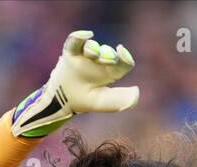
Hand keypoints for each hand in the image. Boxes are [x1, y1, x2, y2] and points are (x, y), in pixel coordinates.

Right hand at [10, 30, 137, 138]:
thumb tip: (136, 91)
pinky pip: (75, 40)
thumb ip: (119, 100)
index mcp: (110, 72)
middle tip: (105, 60)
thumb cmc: (83, 101)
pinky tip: (87, 34)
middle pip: (108, 52)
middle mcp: (99, 62)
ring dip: (94, 48)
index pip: (123, 62)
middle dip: (108, 54)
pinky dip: (80, 36)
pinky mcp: (71, 52)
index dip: (125, 57)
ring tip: (93, 54)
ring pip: (92, 46)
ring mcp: (85, 56)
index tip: (122, 53)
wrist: (61, 102)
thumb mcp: (102, 102)